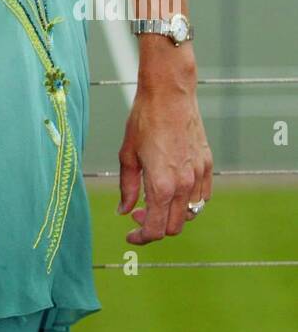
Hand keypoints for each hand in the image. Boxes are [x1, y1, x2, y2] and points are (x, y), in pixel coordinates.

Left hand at [116, 60, 212, 243]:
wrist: (170, 94)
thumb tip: (124, 211)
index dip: (141, 238)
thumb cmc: (144, 120)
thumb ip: (127, 187)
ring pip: (189, 214)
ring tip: (155, 199)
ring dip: (171, 215)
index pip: (154, 229)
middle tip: (138, 212)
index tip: (130, 235)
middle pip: (173, 227)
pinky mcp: (207, 165)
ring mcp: (198, 176)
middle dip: (154, 227)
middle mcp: (183, 185)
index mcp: (161, 185)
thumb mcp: (127, 154)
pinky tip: (174, 189)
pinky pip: (202, 197)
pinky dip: (188, 202)